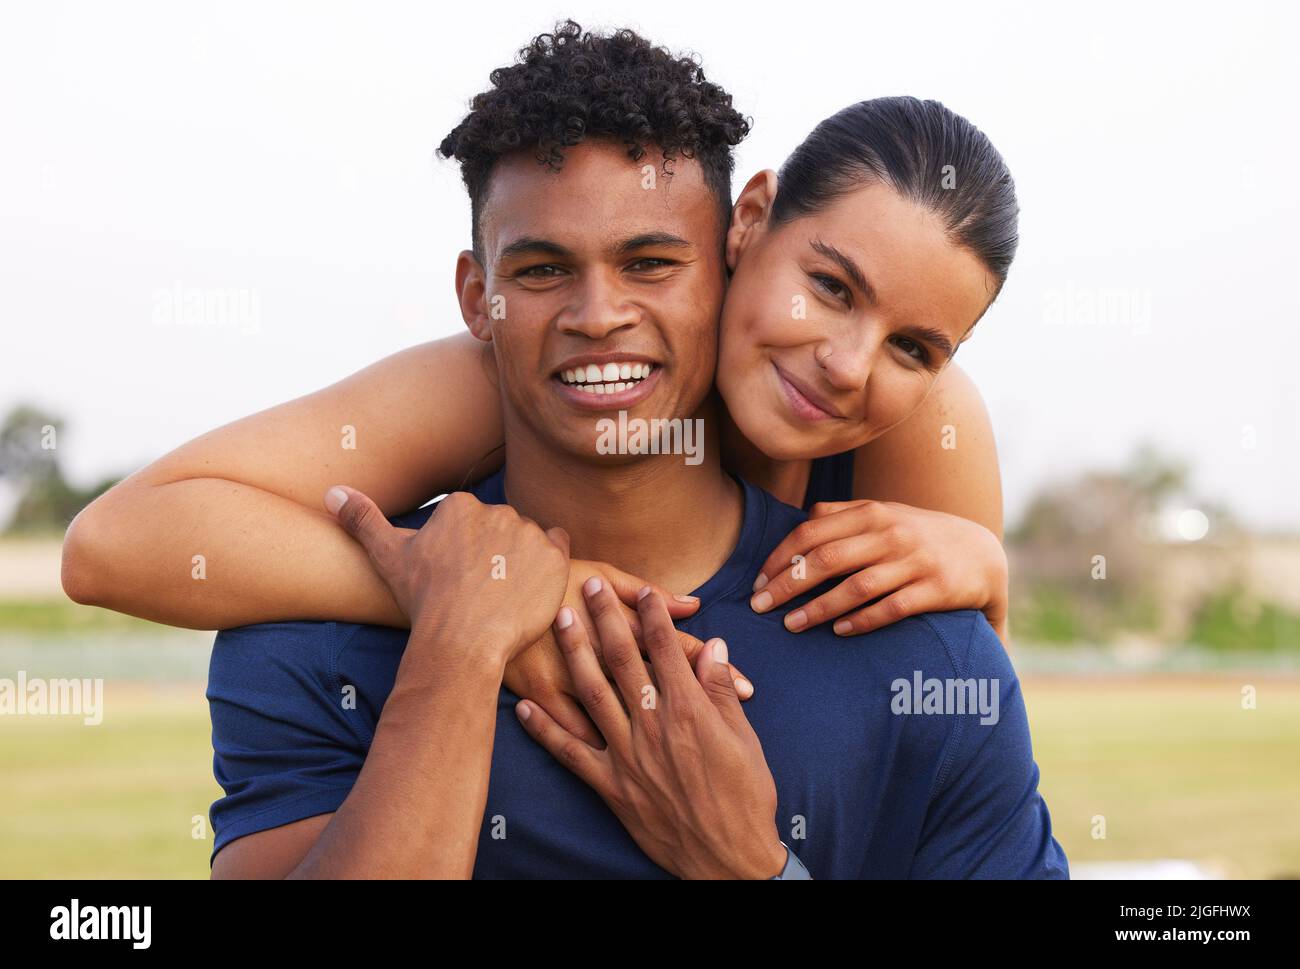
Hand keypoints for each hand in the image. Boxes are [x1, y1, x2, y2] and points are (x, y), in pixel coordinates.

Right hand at [325, 485, 568, 666]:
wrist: (461, 640)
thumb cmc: (424, 601)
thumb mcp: (388, 556)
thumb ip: (363, 519)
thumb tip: (332, 492)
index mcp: (460, 506)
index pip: (472, 524)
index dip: (467, 554)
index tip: (460, 579)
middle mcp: (497, 510)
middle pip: (502, 530)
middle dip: (495, 556)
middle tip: (482, 591)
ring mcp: (528, 532)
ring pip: (529, 540)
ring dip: (521, 561)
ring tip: (505, 594)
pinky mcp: (554, 555)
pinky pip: (558, 549)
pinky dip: (548, 566)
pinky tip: (531, 587)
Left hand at [516, 578, 784, 879]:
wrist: (727, 859)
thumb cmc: (745, 797)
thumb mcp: (744, 739)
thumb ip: (721, 690)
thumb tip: (712, 646)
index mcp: (690, 711)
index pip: (667, 649)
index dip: (653, 614)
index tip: (642, 588)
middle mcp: (653, 725)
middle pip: (623, 660)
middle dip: (605, 617)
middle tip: (588, 584)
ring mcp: (626, 755)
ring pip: (592, 692)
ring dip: (573, 653)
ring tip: (559, 621)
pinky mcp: (609, 786)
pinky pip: (569, 751)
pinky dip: (544, 728)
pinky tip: (523, 705)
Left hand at [750, 499, 1008, 641]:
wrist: (982, 555)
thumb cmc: (918, 536)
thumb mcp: (884, 515)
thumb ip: (842, 514)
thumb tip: (799, 520)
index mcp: (871, 512)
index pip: (811, 532)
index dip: (779, 558)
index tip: (757, 582)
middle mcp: (890, 533)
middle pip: (826, 559)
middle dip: (787, 585)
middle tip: (760, 607)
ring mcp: (914, 561)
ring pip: (855, 586)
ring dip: (818, 608)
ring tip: (791, 626)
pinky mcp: (934, 590)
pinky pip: (891, 608)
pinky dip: (862, 620)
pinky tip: (839, 632)